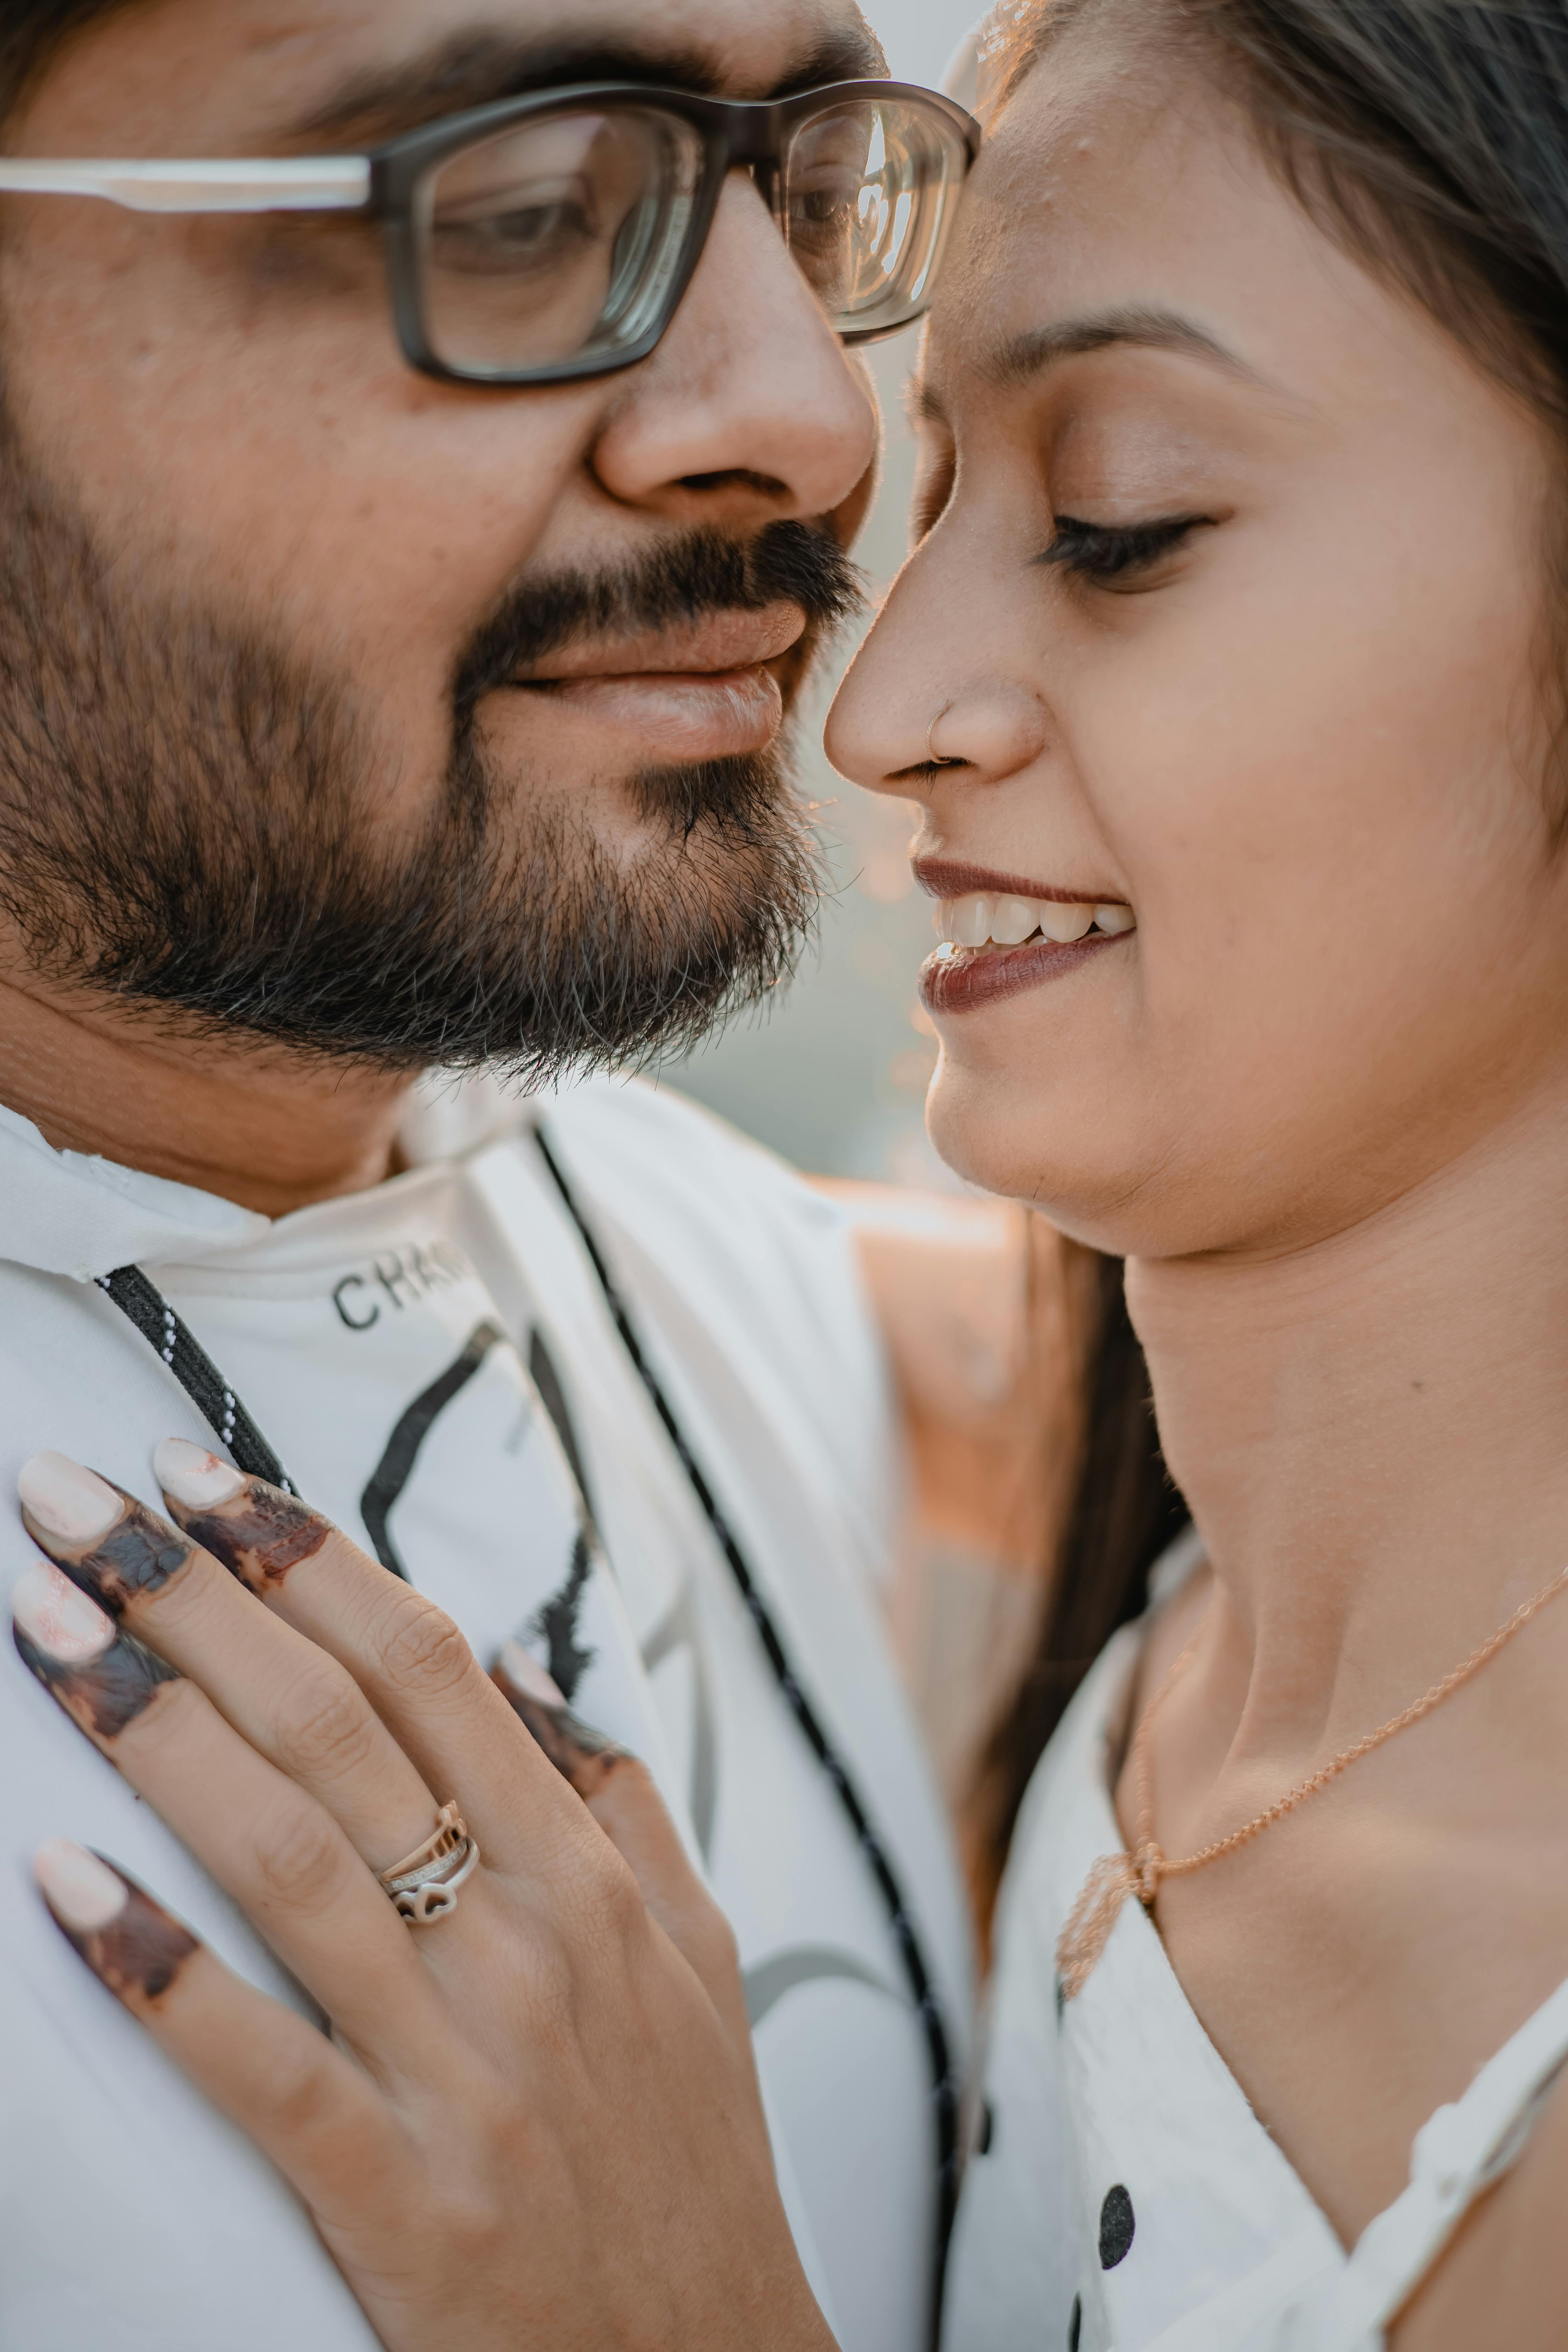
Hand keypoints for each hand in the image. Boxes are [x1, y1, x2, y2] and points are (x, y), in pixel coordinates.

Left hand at [13, 1442, 833, 2351]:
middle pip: (336, 1727)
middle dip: (194, 1598)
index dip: (306, 1560)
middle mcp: (526, 1940)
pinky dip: (156, 1971)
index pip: (426, 1664)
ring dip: (152, 1733)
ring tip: (48, 1633)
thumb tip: (525, 1667)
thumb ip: (621, 1800)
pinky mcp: (399, 2193)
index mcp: (588, 1873)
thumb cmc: (685, 2150)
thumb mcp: (701, 1951)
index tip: (205, 1480)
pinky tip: (63, 1887)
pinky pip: (257, 2065)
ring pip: (285, 1860)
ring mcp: (462, 2065)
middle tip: (77, 1504)